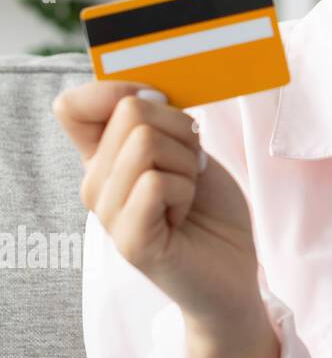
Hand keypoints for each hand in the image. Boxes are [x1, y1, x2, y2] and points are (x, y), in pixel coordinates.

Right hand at [52, 81, 264, 335]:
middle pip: (130, 111)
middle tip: (191, 169)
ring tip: (187, 195)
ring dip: (188, 164)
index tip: (163, 108)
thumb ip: (159, 120)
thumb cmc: (211, 208)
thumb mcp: (187, 149)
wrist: (233, 267)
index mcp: (103, 159)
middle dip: (182, 131)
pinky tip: (184, 216)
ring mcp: (109, 214)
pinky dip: (186, 190)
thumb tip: (140, 93)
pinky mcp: (131, 241)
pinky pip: (156, 183)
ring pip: (146, 143)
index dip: (120, 90)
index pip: (73, 105)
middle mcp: (95, 185)